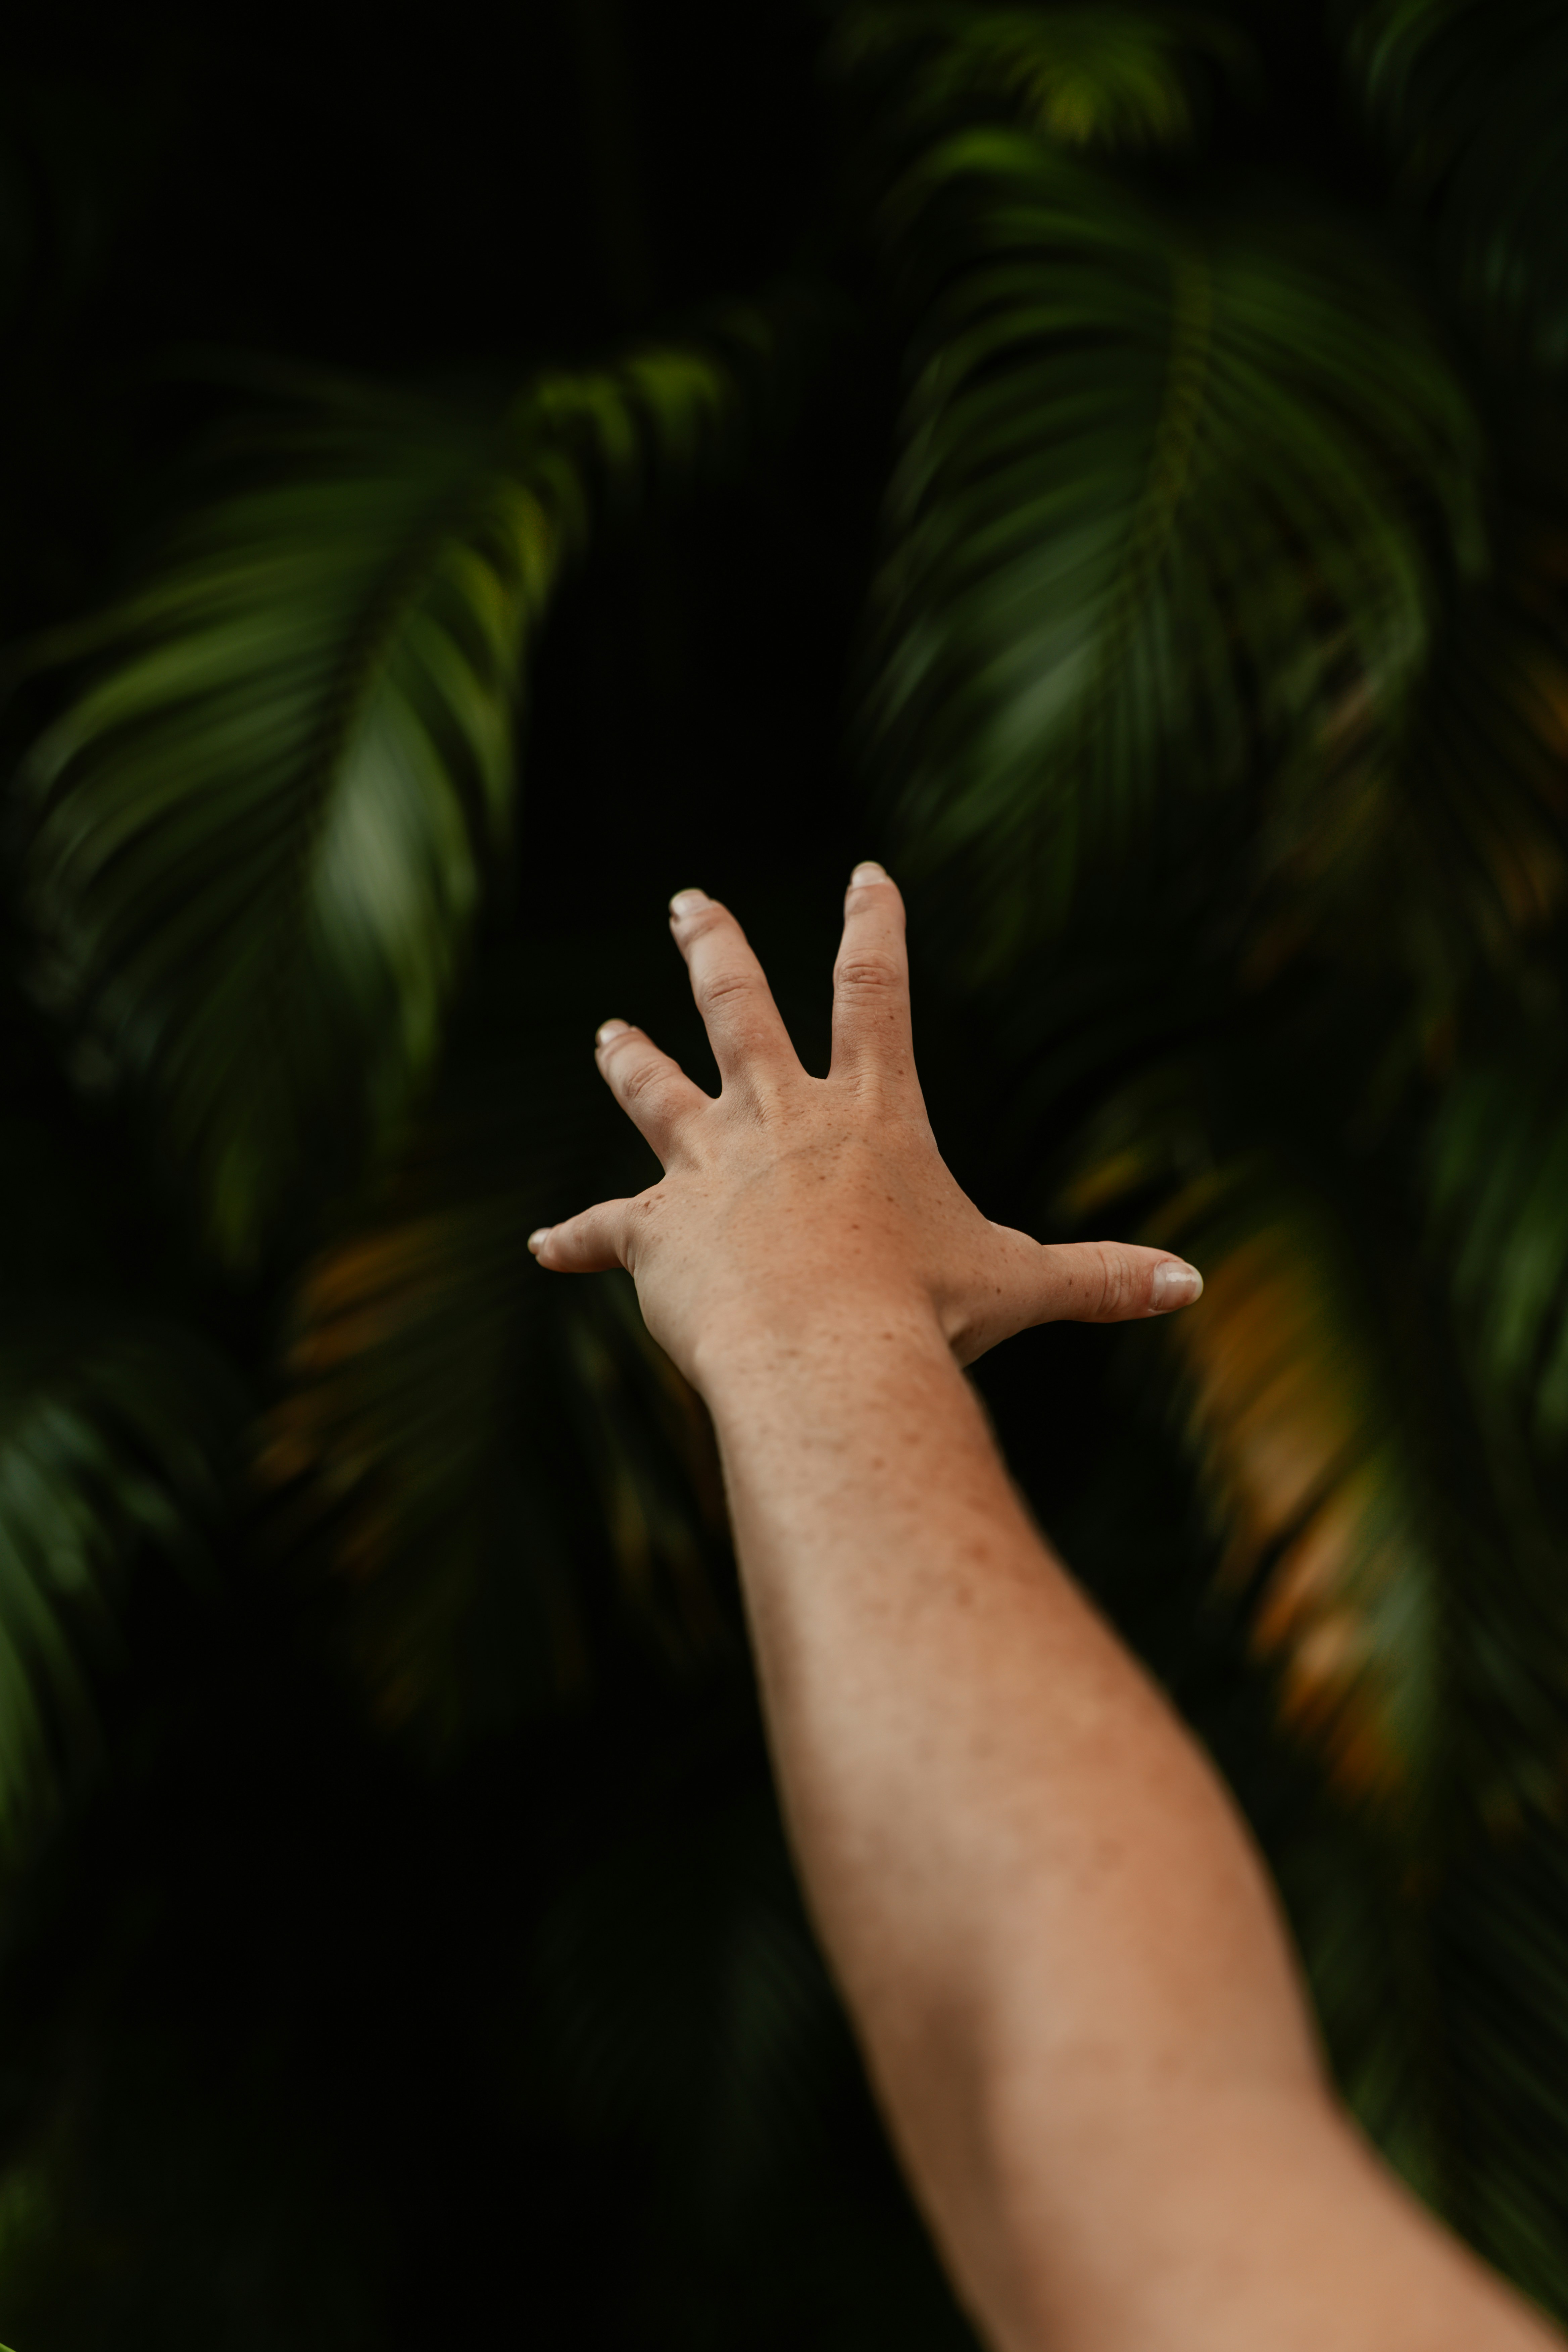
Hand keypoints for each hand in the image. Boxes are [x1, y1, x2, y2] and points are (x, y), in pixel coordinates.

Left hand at [527, 865, 1201, 1389]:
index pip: (874, 992)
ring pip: (656, 1091)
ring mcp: (710, 1167)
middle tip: (685, 904)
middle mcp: (780, 1119)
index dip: (873, 926)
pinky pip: (605, 1232)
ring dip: (630, 1059)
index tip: (865, 874)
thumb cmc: (926, 1315)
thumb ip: (1102, 1279)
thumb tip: (1193, 1287)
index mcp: (869, 1114)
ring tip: (607, 1033)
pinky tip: (543, 1248)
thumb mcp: (1021, 1288)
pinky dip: (577, 1241)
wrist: (823, 1353)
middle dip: (714, 949)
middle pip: (738, 1008)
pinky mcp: (657, 1231)